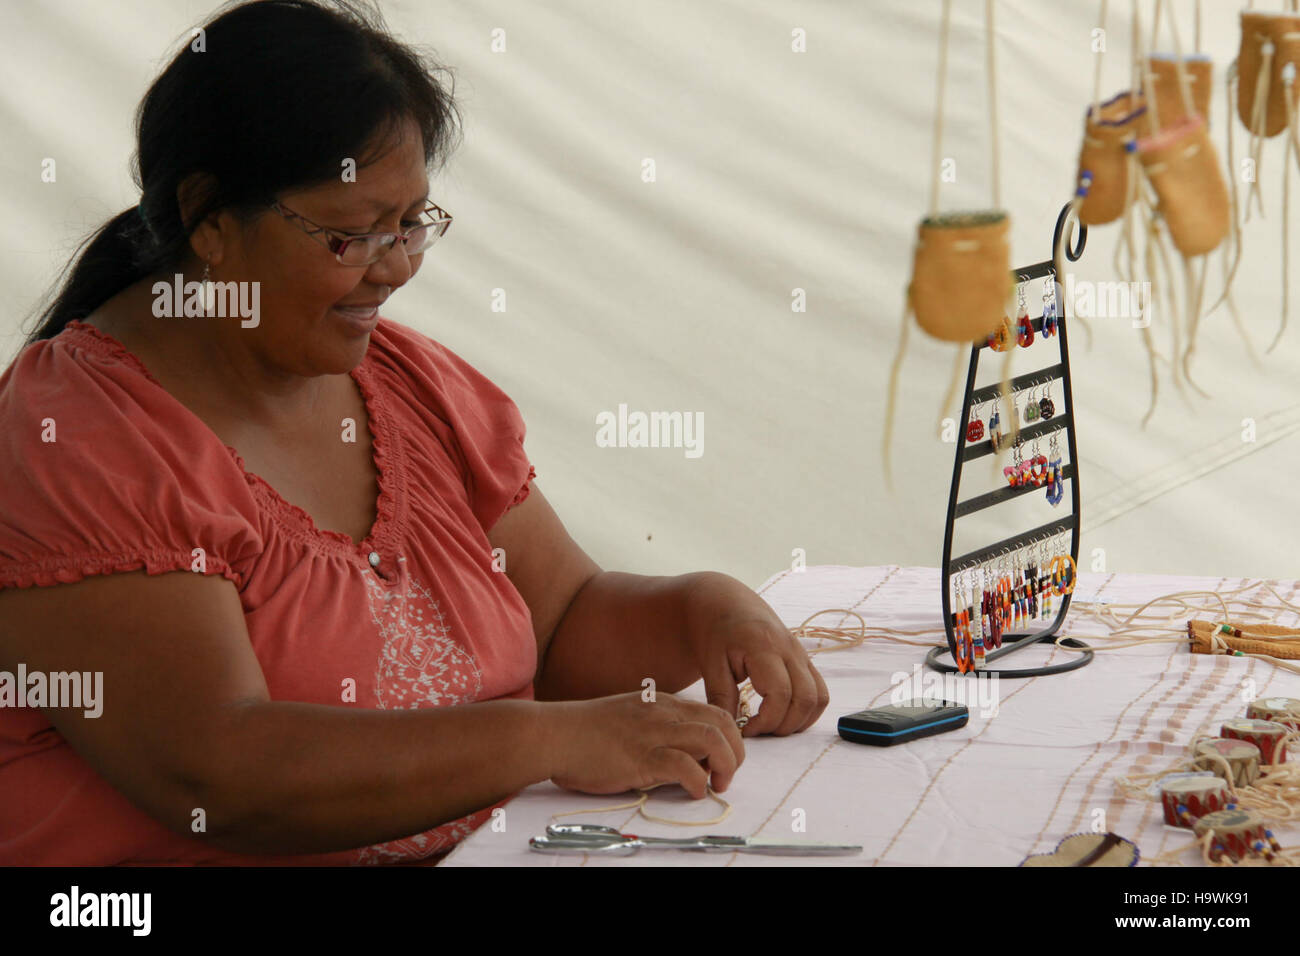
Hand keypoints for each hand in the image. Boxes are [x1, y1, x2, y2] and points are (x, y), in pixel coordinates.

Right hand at [546, 692, 744, 796]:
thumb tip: (686, 755)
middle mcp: (664, 713)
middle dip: (736, 751)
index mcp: (663, 703)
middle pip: (723, 723)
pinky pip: (685, 766)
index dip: (729, 737)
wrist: (555, 734)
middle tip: (726, 775)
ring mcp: (653, 733)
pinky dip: (699, 782)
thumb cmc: (587, 732)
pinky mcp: (641, 757)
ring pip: (712, 739)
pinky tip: (694, 791)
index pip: (715, 712)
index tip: (721, 759)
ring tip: (716, 784)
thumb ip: (659, 729)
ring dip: (725, 765)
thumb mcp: (631, 718)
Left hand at [680, 572, 829, 736]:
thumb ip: (722, 697)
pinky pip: (819, 691)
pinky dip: (807, 710)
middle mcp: (789, 649)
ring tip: (771, 725)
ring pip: (818, 697)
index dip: (767, 720)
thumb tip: (733, 731)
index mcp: (764, 647)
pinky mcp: (804, 659)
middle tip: (758, 730)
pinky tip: (784, 716)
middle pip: (805, 699)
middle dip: (784, 725)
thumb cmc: (715, 633)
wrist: (727, 604)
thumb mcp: (711, 664)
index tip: (746, 728)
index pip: (780, 694)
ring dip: (800, 720)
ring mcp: (800, 653)